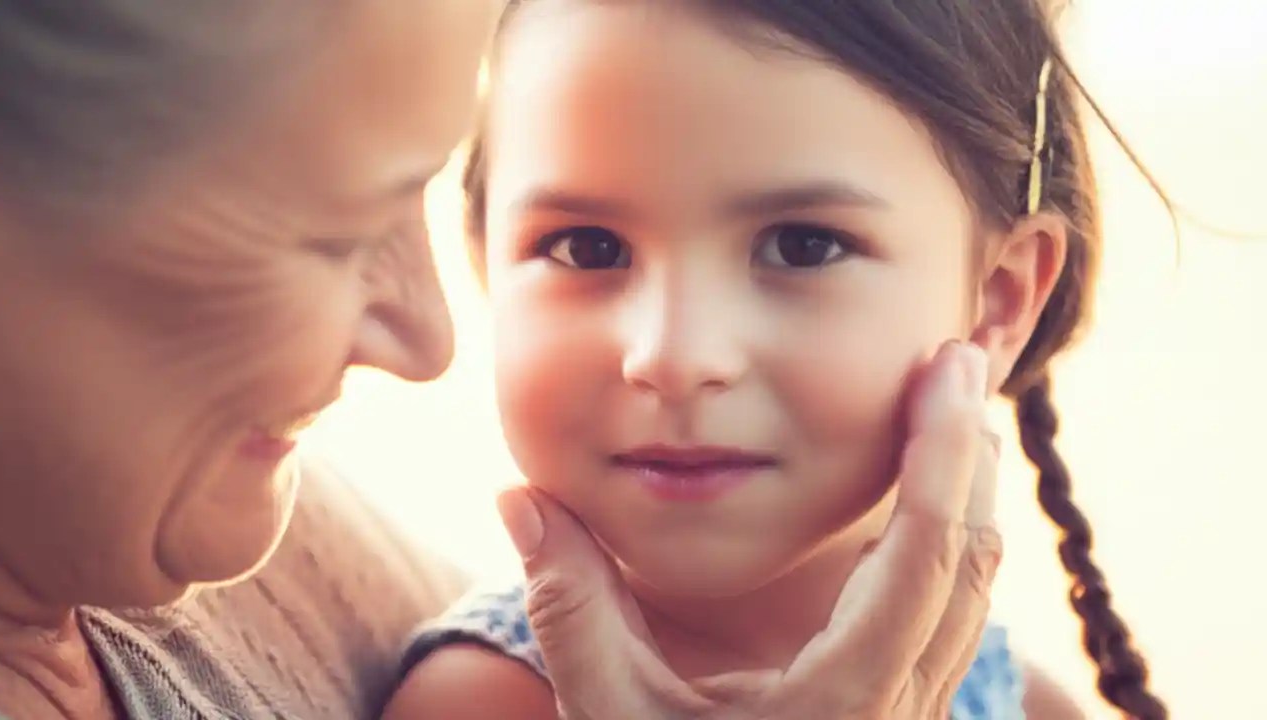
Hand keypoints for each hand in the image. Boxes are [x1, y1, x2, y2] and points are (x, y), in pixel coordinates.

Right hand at [495, 341, 1001, 719]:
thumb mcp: (609, 713)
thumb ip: (569, 603)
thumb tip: (519, 496)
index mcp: (844, 702)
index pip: (923, 557)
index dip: (941, 455)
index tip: (948, 372)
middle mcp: (899, 710)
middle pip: (971, 561)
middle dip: (970, 451)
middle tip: (958, 359)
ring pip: (972, 591)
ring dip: (968, 493)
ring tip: (950, 411)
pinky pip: (950, 617)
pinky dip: (949, 542)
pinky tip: (924, 502)